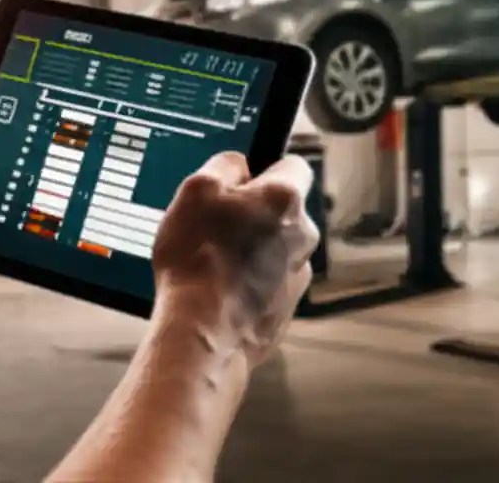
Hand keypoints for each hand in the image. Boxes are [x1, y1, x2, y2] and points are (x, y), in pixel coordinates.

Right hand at [151, 151, 318, 369]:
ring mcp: (298, 274)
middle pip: (283, 210)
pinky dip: (249, 282)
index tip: (243, 181)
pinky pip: (269, 282)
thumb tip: (239, 164)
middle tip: (216, 225)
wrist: (202, 334)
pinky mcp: (287, 307)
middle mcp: (302, 235)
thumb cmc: (197, 261)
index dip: (266, 168)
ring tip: (212, 263)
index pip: (294, 165)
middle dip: (255, 213)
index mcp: (285, 199)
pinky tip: (219, 289)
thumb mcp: (196, 190)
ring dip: (252, 250)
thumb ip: (225, 165)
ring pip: (276, 247)